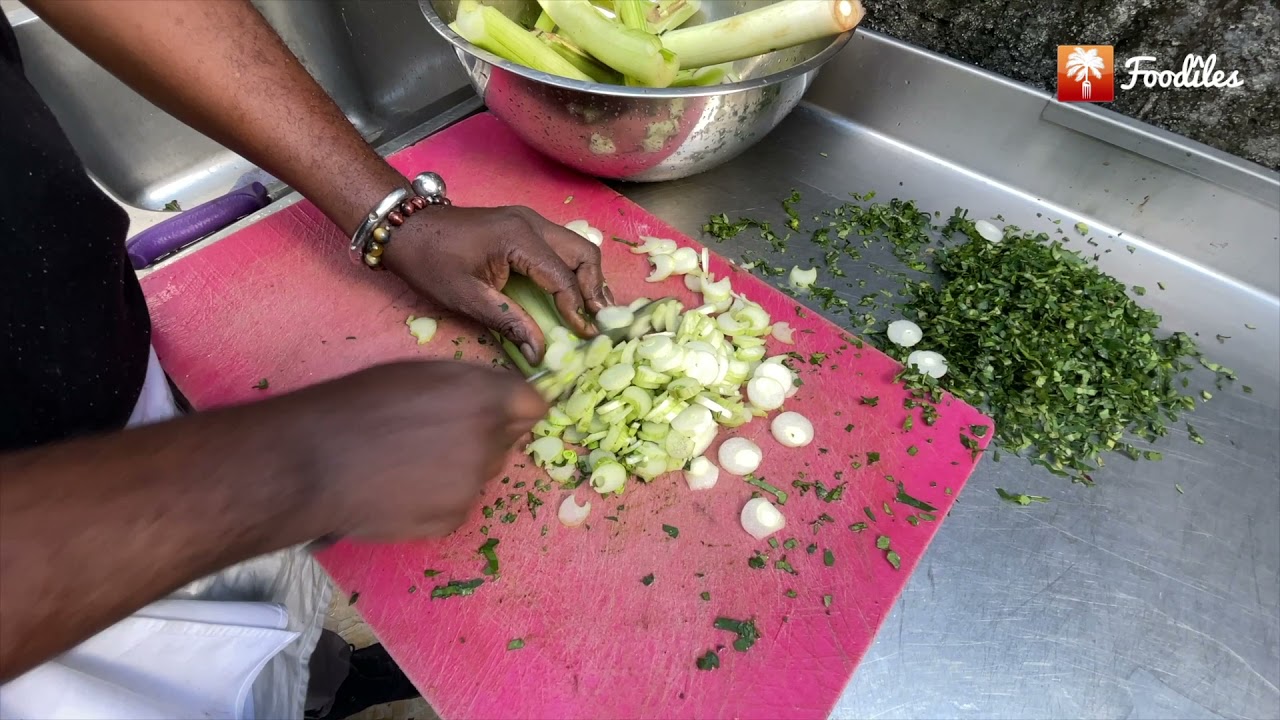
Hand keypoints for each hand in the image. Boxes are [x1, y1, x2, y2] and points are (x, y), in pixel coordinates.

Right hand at [277, 361, 546, 539]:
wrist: (313, 462)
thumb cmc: (357, 405)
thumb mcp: (418, 373)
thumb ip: (470, 384)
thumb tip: (500, 397)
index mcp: (484, 397)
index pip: (534, 405)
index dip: (515, 406)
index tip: (499, 409)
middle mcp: (488, 442)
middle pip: (509, 439)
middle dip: (486, 435)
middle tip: (437, 433)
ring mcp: (472, 485)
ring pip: (483, 472)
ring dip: (461, 466)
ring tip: (411, 460)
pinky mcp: (453, 518)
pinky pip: (459, 502)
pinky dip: (440, 496)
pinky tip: (403, 486)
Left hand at [383, 204, 610, 364]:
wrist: (407, 229)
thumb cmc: (431, 261)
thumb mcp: (467, 297)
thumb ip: (509, 323)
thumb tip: (540, 355)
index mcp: (518, 237)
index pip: (563, 277)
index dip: (577, 310)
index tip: (586, 336)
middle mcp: (532, 222)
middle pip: (584, 253)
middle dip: (595, 289)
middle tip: (599, 321)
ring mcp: (530, 220)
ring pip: (578, 247)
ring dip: (589, 278)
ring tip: (593, 311)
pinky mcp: (524, 226)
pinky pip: (562, 247)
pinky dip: (574, 270)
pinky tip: (574, 294)